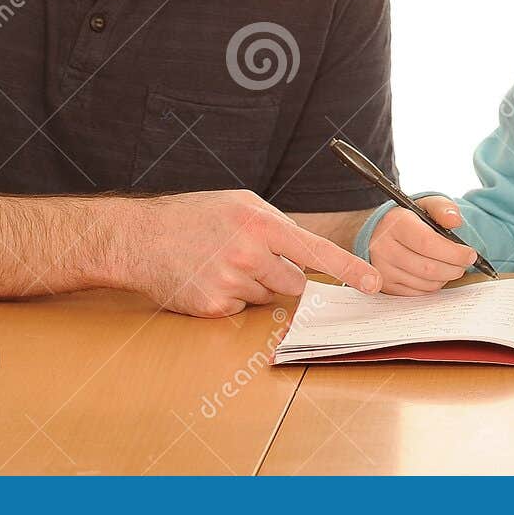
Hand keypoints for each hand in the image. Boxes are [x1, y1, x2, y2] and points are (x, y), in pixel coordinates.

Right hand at [112, 189, 381, 316]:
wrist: (139, 237)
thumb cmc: (194, 216)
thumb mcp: (240, 203)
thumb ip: (276, 226)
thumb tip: (307, 253)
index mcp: (259, 222)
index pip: (314, 250)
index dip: (348, 268)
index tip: (374, 283)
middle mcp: (247, 252)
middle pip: (292, 282)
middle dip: (279, 274)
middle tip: (245, 256)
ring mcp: (229, 282)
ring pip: (267, 297)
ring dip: (252, 286)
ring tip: (219, 263)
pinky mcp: (212, 306)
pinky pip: (240, 311)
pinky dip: (230, 300)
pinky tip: (207, 278)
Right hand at [368, 195, 478, 294]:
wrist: (381, 231)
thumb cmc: (408, 219)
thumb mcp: (425, 205)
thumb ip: (443, 208)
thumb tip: (455, 220)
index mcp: (394, 223)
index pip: (427, 243)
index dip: (453, 252)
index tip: (470, 254)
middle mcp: (383, 247)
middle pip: (428, 268)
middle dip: (454, 267)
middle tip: (465, 262)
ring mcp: (382, 269)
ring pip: (425, 283)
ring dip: (445, 277)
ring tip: (451, 266)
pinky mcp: (386, 286)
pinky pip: (418, 292)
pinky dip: (433, 285)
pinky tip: (436, 273)